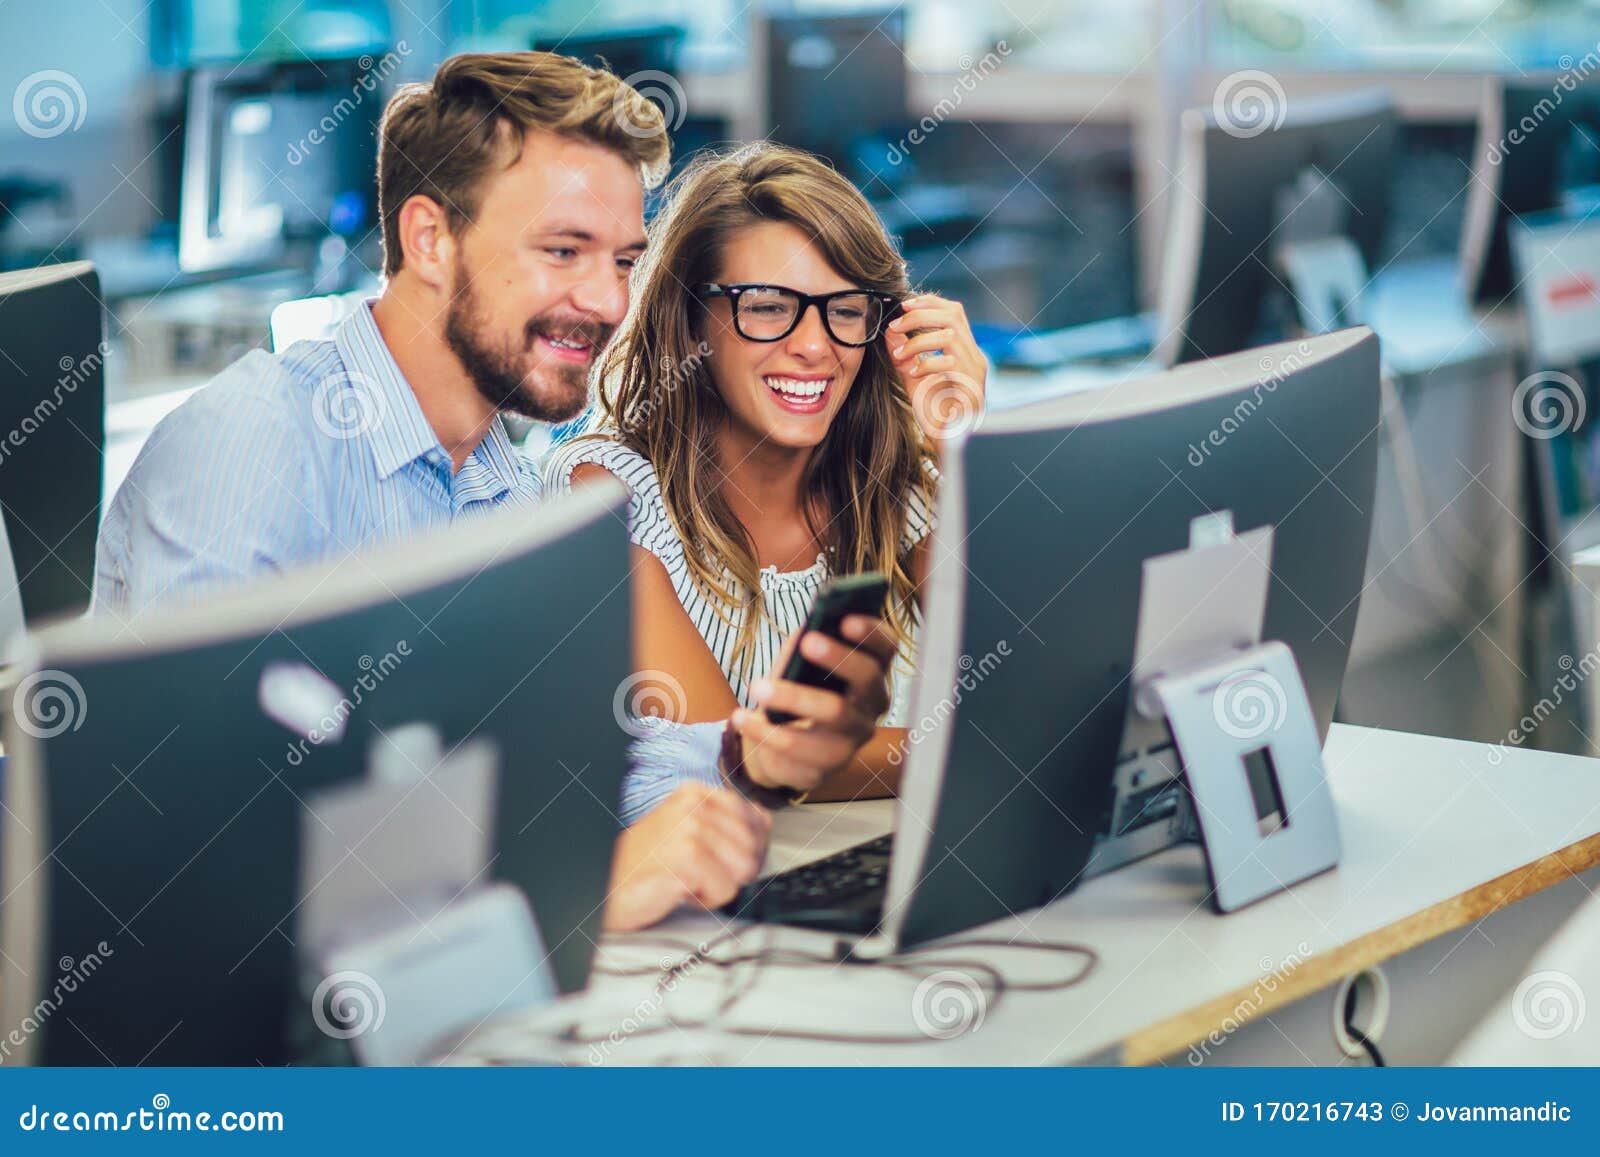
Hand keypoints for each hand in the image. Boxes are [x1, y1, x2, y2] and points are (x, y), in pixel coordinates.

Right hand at [602, 782, 771, 930]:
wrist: (609, 888)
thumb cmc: (649, 865)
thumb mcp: (692, 833)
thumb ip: (729, 824)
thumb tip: (765, 824)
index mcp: (697, 792)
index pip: (758, 820)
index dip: (749, 851)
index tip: (720, 860)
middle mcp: (694, 804)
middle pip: (754, 847)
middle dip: (733, 871)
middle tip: (700, 874)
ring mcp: (689, 827)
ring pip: (744, 869)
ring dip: (718, 886)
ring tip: (688, 879)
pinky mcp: (686, 856)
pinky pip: (726, 889)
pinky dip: (706, 899)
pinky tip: (681, 889)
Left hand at [733, 614, 896, 793]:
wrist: (777, 742)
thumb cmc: (795, 690)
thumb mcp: (798, 663)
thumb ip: (805, 645)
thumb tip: (807, 630)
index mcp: (869, 671)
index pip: (885, 647)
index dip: (871, 632)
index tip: (845, 618)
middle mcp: (871, 705)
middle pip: (867, 678)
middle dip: (839, 657)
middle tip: (808, 641)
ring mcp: (854, 738)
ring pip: (834, 713)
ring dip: (794, 697)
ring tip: (757, 687)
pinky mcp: (829, 766)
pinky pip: (799, 748)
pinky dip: (765, 730)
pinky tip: (742, 717)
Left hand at [885, 293, 986, 443]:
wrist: (949, 444)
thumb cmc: (934, 413)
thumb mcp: (914, 377)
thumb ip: (904, 354)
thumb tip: (890, 331)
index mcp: (965, 351)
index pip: (954, 312)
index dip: (930, 302)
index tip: (905, 304)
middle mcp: (975, 358)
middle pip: (953, 316)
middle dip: (920, 315)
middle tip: (896, 326)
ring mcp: (975, 372)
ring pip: (949, 336)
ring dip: (919, 341)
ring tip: (900, 354)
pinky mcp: (972, 387)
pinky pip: (949, 363)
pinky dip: (926, 363)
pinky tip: (913, 373)